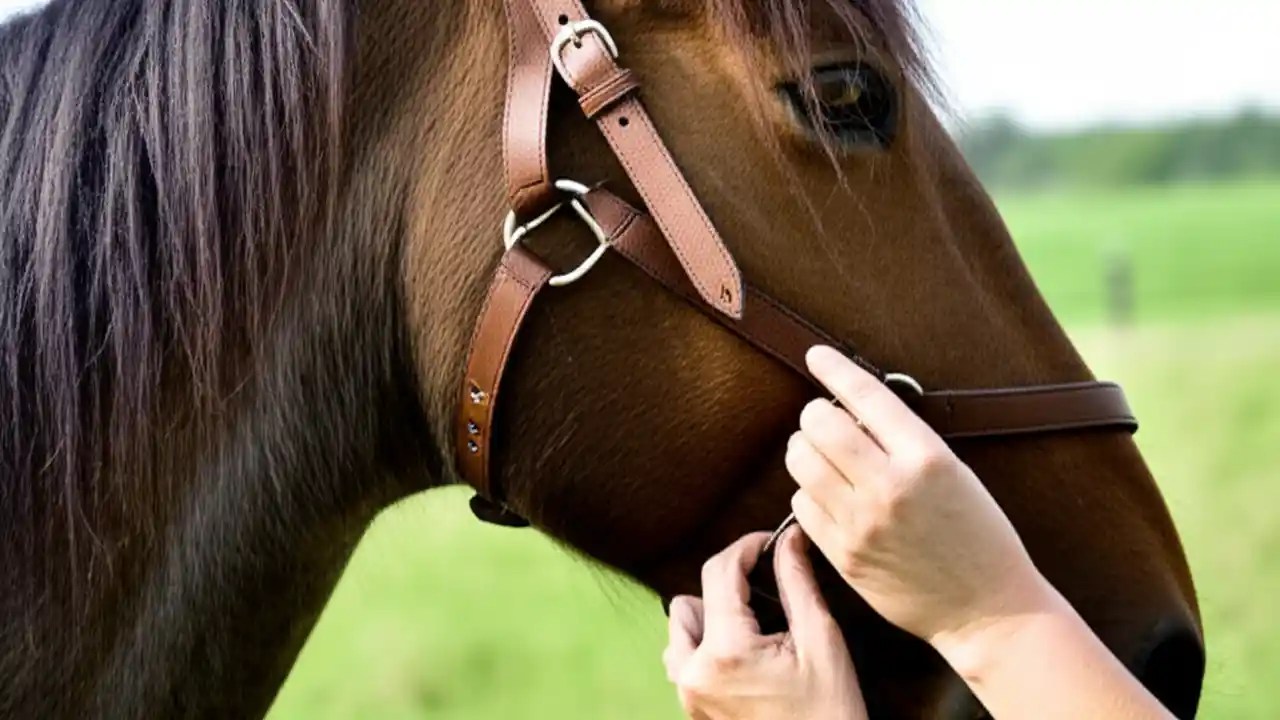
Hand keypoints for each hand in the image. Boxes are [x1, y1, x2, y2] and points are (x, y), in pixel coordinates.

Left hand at [663, 530, 867, 719]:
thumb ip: (797, 584)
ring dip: (709, 622)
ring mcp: (689, 696)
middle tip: (765, 600)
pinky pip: (684, 663)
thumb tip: (789, 539)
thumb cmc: (829, 713)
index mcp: (725, 651)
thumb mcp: (821, 642)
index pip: (719, 572)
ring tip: (753, 633)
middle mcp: (694, 673)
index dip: (746, 546)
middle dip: (725, 592)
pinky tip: (743, 659)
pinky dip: (706, 650)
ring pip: (680, 633)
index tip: (770, 541)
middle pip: (688, 601)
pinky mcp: (693, 711)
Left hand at [786, 346, 1057, 647]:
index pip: (865, 395)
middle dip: (816, 415)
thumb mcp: (956, 472)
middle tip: (826, 421)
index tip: (816, 355)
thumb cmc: (979, 535)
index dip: (834, 368)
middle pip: (819, 424)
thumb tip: (853, 409)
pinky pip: (800, 505)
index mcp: (926, 457)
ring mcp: (862, 523)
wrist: (987, 610)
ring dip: (805, 450)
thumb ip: (905, 441)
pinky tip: (828, 496)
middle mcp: (889, 487)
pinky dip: (808, 493)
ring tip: (824, 457)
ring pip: (801, 462)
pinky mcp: (844, 555)